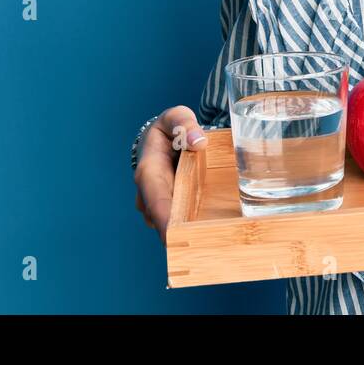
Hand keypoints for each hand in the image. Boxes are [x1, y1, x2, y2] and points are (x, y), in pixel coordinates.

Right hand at [133, 106, 207, 243]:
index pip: (156, 202)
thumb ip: (185, 124)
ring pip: (172, 226)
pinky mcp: (168, 211)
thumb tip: (198, 141)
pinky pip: (180, 223)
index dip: (165, 222)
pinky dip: (192, 227)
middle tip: (206, 247)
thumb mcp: (176, 117)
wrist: (162, 138)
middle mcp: (149, 195)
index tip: (177, 238)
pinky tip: (213, 231)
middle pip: (164, 221)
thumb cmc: (169, 129)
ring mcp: (157, 206)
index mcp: (148, 173)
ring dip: (189, 233)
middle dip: (181, 236)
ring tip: (215, 240)